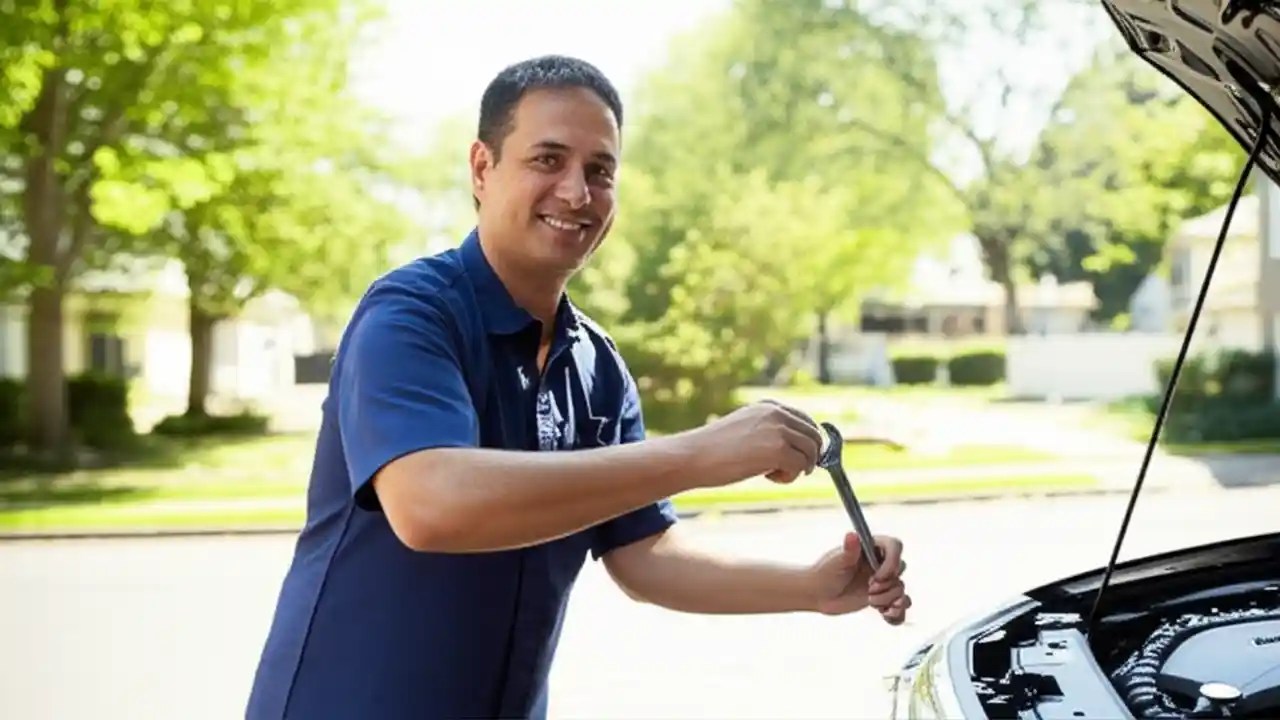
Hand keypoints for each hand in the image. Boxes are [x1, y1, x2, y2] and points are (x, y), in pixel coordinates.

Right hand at [688, 400, 824, 486]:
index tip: (803, 458)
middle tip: (790, 471)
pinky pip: (800, 467)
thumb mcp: (746, 430)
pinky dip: (789, 477)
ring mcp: (778, 430)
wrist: (694, 456)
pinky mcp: (778, 449)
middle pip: (814, 436)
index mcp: (769, 406)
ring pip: (811, 453)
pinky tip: (768, 477)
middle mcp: (776, 413)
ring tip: (773, 474)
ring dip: (798, 468)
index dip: (809, 442)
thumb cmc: (714, 449)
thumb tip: (798, 450)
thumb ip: (770, 432)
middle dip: (808, 457)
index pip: (805, 420)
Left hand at [809, 532, 910, 623]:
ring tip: (871, 602)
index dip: (893, 562)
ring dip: (889, 599)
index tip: (878, 577)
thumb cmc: (824, 573)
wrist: (818, 594)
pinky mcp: (882, 597)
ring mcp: (882, 581)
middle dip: (888, 584)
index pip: (894, 546)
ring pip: (900, 589)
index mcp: (871, 548)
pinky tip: (886, 615)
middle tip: (870, 590)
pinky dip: (898, 613)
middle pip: (900, 569)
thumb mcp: (836, 562)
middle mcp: (879, 563)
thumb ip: (849, 550)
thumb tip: (852, 535)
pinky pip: (900, 605)